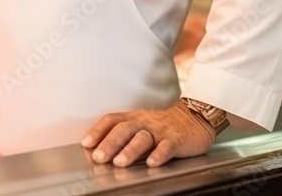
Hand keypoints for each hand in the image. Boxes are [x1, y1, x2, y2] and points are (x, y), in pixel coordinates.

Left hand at [81, 102, 214, 167]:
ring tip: (120, 162)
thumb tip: (99, 149)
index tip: (87, 143)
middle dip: (110, 143)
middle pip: (124, 129)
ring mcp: (161, 131)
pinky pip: (167, 146)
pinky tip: (152, 163)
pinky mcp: (177, 140)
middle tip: (99, 157)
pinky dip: (159, 155)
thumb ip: (124, 134)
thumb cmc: (163, 124)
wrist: (195, 117)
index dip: (98, 131)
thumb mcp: (141, 123)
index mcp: (134, 118)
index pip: (112, 120)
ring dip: (130, 150)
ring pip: (143, 138)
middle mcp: (145, 122)